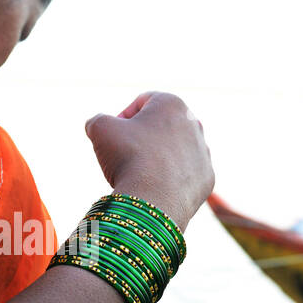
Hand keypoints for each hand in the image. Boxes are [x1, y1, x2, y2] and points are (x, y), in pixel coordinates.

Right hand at [84, 91, 214, 231]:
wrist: (155, 199)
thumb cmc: (129, 157)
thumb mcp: (100, 129)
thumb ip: (97, 120)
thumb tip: (96, 125)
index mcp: (172, 104)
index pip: (142, 102)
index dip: (122, 117)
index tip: (113, 136)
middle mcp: (194, 124)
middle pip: (160, 126)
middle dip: (141, 138)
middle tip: (124, 156)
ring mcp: (203, 152)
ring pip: (174, 151)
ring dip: (156, 158)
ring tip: (139, 174)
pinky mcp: (207, 178)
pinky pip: (183, 175)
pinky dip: (169, 179)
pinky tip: (155, 188)